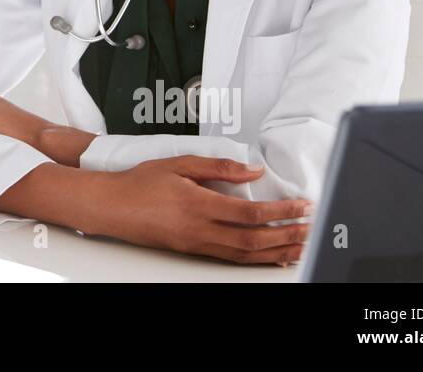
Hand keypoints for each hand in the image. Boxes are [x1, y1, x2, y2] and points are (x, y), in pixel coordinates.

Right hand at [86, 156, 312, 265]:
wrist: (112, 206)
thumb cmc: (140, 182)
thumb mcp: (179, 163)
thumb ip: (218, 166)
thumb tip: (251, 170)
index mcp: (197, 204)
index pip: (249, 213)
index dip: (280, 211)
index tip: (301, 206)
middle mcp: (199, 229)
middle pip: (253, 240)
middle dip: (287, 236)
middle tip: (311, 229)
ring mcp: (196, 244)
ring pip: (244, 255)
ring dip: (276, 252)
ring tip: (300, 247)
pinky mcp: (192, 251)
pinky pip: (230, 258)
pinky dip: (255, 259)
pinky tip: (270, 255)